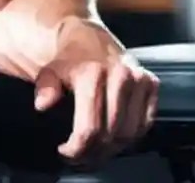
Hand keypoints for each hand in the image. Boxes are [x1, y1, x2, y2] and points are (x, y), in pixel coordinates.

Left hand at [33, 18, 158, 167]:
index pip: (90, 127)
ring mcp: (138, 78)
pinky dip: (132, 136)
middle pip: (112, 134)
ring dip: (114, 148)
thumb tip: (42, 105)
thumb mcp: (49, 71)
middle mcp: (120, 75)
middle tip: (81, 157)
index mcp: (93, 74)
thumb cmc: (68, 58)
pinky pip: (146, 122)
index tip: (67, 152)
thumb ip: (45, 88)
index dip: (78, 148)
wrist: (88, 36)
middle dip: (94, 152)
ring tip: (96, 152)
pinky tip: (115, 139)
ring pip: (131, 132)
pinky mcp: (151, 82)